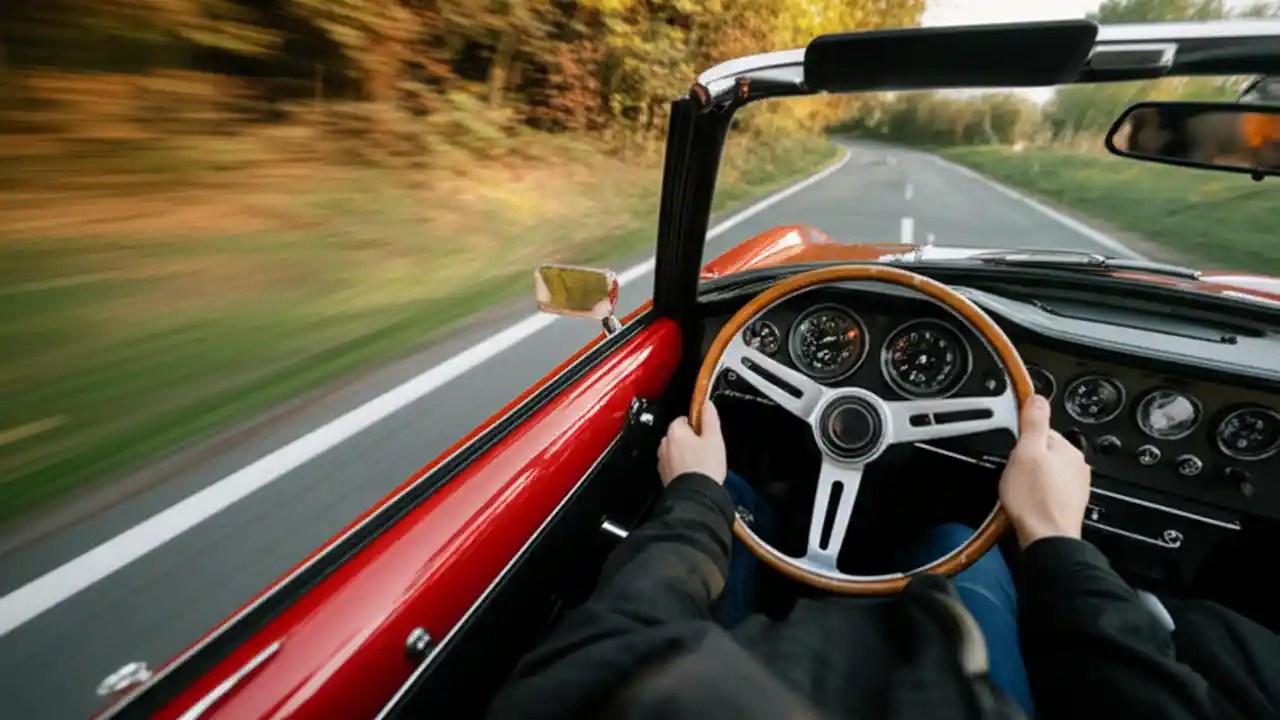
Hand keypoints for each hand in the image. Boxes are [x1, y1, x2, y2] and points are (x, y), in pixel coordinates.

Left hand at [657, 401, 726, 485]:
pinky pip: (673, 464)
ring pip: (676, 450)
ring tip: (701, 464)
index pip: (684, 419)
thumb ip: (710, 418)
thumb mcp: (714, 438)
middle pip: (679, 435)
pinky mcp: (664, 475)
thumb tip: (706, 404)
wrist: (696, 496)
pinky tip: (694, 473)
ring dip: (686, 454)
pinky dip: (681, 467)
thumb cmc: (705, 467)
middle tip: (706, 451)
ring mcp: (662, 460)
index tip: (706, 435)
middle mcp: (664, 444)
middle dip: (691, 441)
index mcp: (675, 432)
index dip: (697, 426)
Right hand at [999, 395, 1091, 547]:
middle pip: (1044, 451)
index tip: (1013, 452)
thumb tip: (1038, 397)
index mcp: (1068, 448)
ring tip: (1020, 492)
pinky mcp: (1070, 504)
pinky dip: (1039, 494)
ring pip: (1047, 472)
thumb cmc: (1034, 500)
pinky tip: (1029, 502)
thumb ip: (1033, 423)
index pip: (1041, 430)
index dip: (1021, 440)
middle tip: (1014, 474)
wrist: (1047, 540)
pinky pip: (1050, 490)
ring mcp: (1076, 486)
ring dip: (1033, 478)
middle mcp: (1077, 465)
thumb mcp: (1026, 453)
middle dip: (1027, 460)